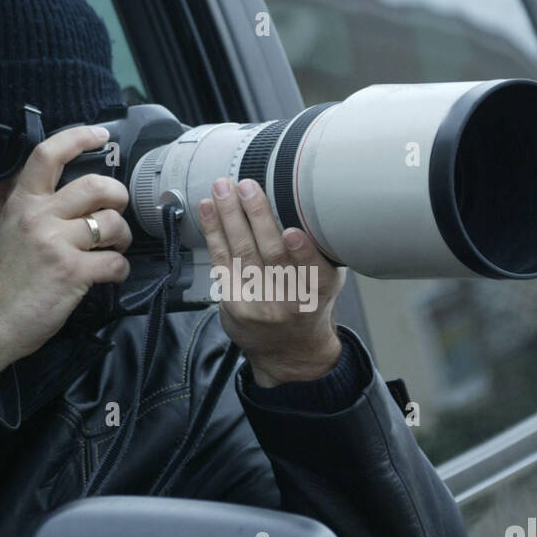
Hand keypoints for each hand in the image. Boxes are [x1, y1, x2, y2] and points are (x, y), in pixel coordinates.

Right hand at [0, 126, 130, 381]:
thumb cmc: (3, 282)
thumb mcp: (7, 231)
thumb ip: (32, 208)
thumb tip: (63, 192)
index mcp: (22, 203)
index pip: (48, 154)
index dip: (79, 137)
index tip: (101, 134)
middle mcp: (39, 217)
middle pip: (95, 185)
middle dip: (118, 195)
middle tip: (118, 209)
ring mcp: (56, 243)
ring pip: (112, 223)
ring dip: (123, 237)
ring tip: (115, 247)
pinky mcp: (73, 272)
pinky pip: (115, 262)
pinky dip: (120, 270)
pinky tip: (110, 275)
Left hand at [198, 177, 345, 386]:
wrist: (289, 349)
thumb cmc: (309, 302)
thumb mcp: (328, 280)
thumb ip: (319, 251)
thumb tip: (306, 203)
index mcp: (319, 291)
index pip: (312, 270)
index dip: (302, 252)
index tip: (292, 233)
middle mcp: (289, 300)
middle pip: (271, 255)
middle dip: (257, 217)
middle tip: (246, 186)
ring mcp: (258, 303)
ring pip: (241, 253)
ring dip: (229, 216)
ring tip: (222, 188)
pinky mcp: (233, 302)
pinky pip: (222, 261)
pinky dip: (214, 232)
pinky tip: (209, 210)